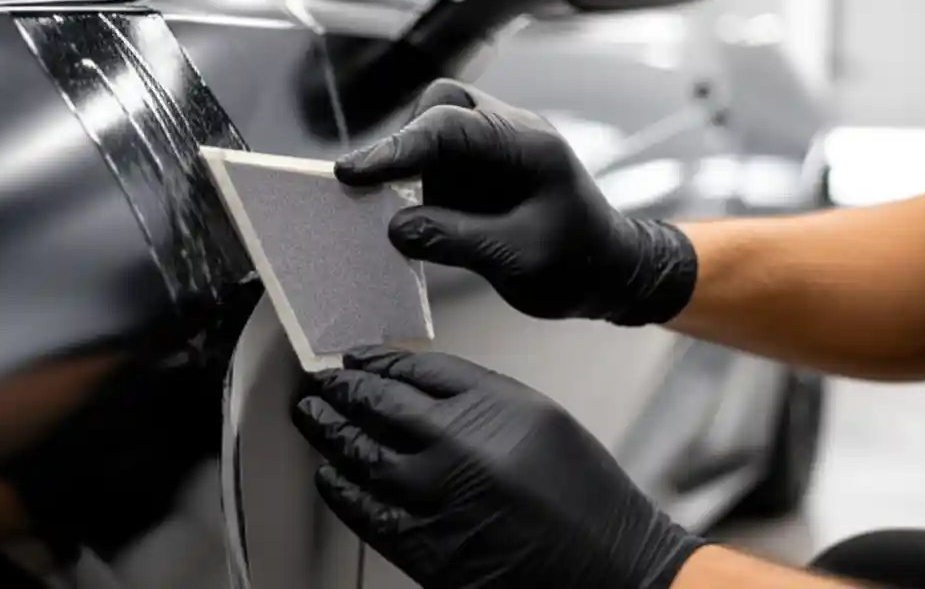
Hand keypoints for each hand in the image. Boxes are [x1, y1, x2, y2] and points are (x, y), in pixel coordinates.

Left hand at [293, 347, 704, 588]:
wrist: (612, 569)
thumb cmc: (586, 497)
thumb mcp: (542, 419)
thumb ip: (480, 396)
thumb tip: (417, 385)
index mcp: (496, 408)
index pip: (417, 370)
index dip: (378, 361)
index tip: (357, 358)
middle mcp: (463, 448)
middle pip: (380, 405)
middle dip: (342, 391)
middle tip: (320, 384)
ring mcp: (441, 499)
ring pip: (364, 454)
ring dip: (330, 432)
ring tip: (312, 417)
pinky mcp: (430, 549)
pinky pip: (367, 511)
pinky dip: (341, 489)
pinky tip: (329, 474)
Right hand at [336, 79, 695, 325]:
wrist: (613, 273)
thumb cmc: (580, 264)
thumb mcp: (517, 260)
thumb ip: (454, 240)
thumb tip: (395, 227)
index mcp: (526, 145)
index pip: (449, 129)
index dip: (395, 149)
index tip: (352, 173)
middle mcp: (509, 134)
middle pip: (440, 107)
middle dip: (404, 144)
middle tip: (371, 188)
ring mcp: (496, 150)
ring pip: (434, 135)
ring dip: (411, 171)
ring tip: (405, 216)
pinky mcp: (484, 171)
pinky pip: (439, 164)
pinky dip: (419, 188)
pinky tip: (419, 221)